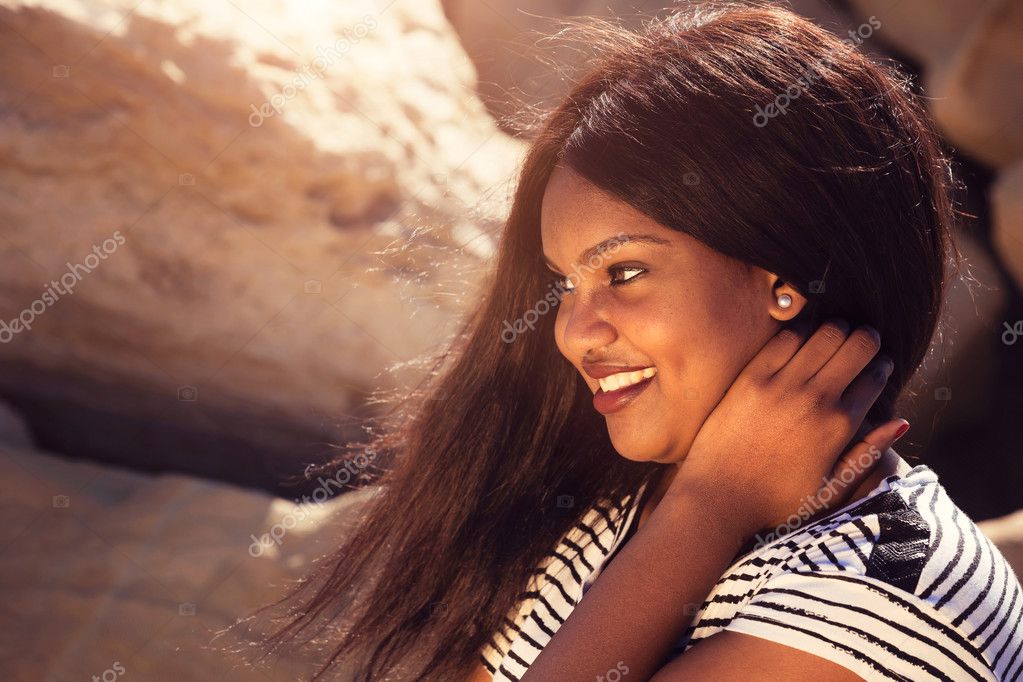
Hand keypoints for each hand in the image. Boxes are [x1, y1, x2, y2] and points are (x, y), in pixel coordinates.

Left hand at [668, 318, 908, 540]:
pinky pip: (785, 337)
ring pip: (826, 333)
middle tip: (861, 342)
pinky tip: (802, 337)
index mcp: (839, 427)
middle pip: (858, 345)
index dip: (882, 365)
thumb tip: (902, 422)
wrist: (718, 498)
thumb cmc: (776, 501)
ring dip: (837, 330)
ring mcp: (781, 385)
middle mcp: (815, 400)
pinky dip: (801, 331)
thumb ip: (868, 454)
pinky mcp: (750, 377)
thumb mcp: (831, 490)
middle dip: (867, 339)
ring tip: (836, 336)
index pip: (875, 376)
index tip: (878, 364)